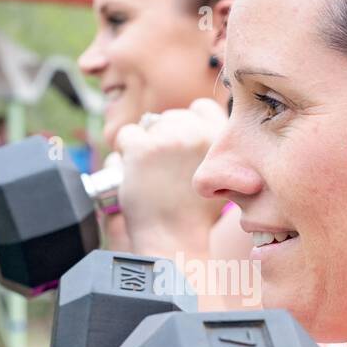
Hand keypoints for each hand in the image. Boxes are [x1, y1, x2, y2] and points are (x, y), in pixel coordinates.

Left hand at [113, 99, 227, 251]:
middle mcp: (197, 132)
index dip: (189, 124)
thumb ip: (212, 148)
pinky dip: (125, 153)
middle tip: (166, 169)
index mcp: (220, 137)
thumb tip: (199, 125)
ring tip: (153, 174)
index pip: (201, 107)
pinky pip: (125, 135)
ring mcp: (169, 137)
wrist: (173, 239)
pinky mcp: (142, 148)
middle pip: (172, 116)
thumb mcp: (221, 177)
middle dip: (165, 137)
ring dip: (145, 144)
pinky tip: (135, 173)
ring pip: (148, 124)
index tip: (182, 147)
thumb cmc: (194, 214)